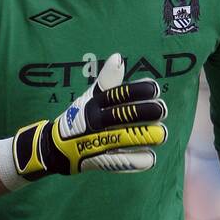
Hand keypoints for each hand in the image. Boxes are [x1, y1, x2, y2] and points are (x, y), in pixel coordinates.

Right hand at [7, 53, 167, 181]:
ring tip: (161, 134)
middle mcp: (97, 122)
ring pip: (130, 138)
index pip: (120, 94)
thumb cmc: (80, 118)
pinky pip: (127, 161)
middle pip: (128, 115)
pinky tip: (150, 155)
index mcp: (95, 104)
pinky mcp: (104, 162)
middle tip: (162, 109)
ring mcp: (100, 142)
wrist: (58, 149)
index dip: (140, 90)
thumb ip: (107, 80)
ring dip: (149, 136)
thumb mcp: (90, 97)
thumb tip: (118, 57)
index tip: (155, 89)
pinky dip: (141, 159)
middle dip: (149, 112)